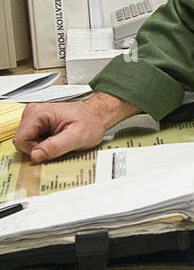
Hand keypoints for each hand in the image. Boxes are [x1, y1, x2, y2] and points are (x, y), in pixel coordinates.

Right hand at [13, 92, 139, 161]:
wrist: (96, 115)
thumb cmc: (90, 122)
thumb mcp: (76, 137)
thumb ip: (55, 147)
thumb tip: (35, 155)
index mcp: (38, 113)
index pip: (20, 141)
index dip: (35, 151)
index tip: (51, 149)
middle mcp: (33, 113)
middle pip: (22, 142)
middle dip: (39, 149)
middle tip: (58, 144)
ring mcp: (34, 118)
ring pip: (27, 142)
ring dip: (42, 147)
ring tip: (59, 140)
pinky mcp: (38, 124)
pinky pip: (34, 141)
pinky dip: (44, 144)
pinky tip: (57, 139)